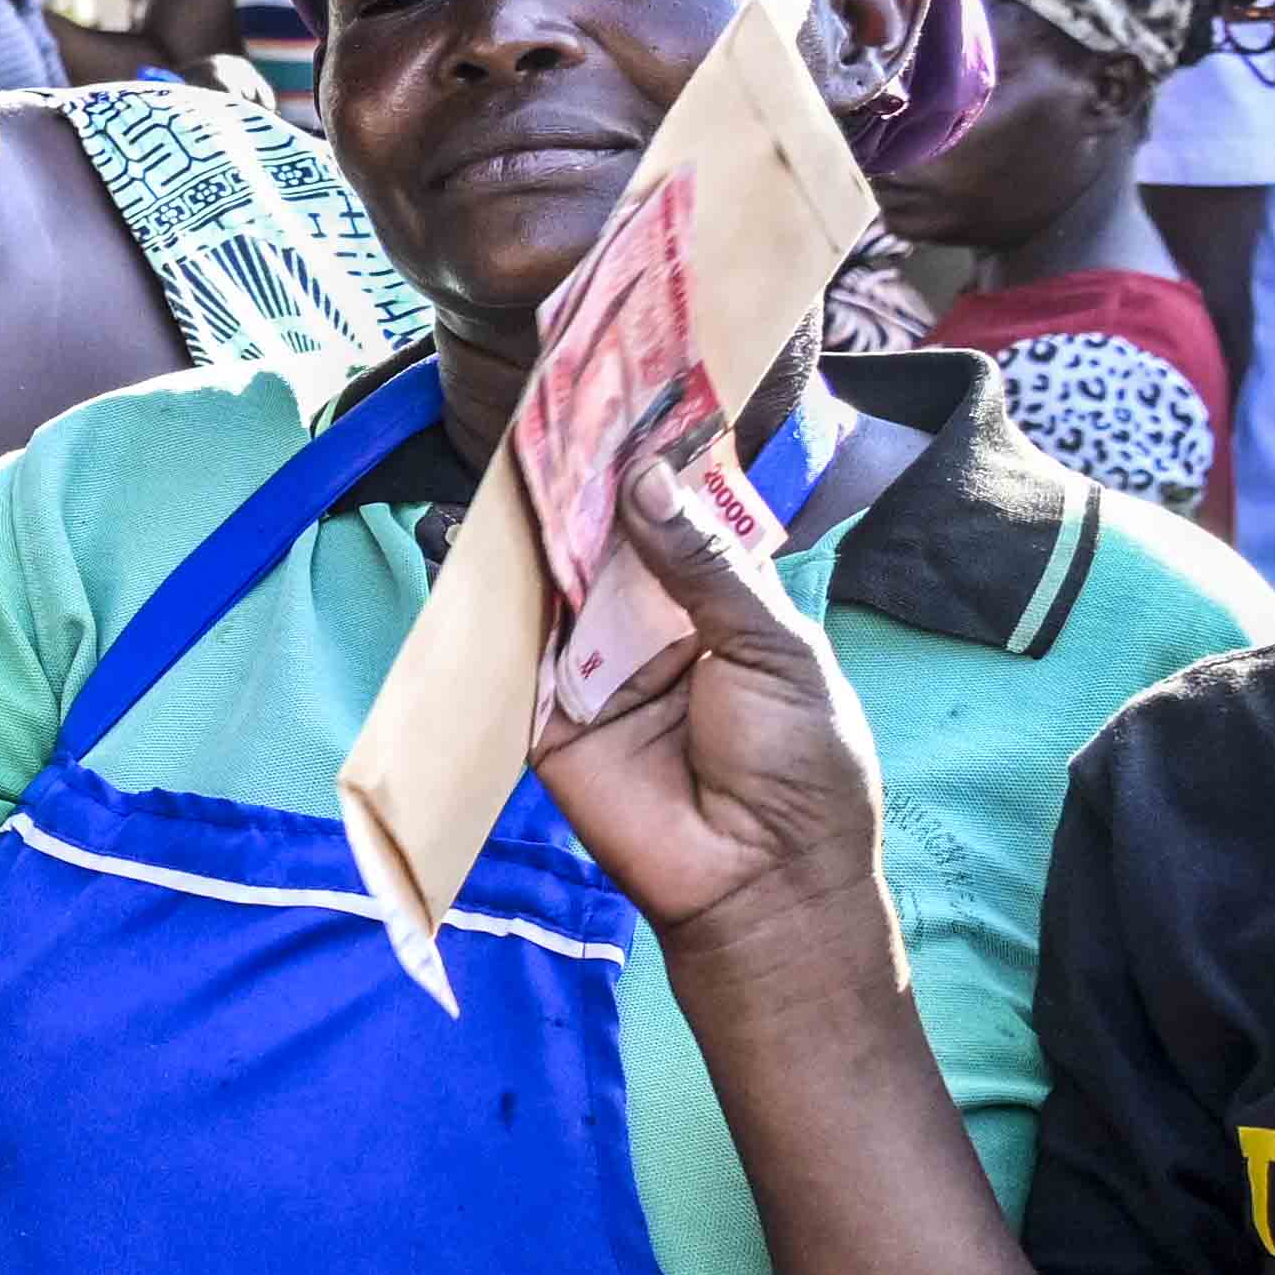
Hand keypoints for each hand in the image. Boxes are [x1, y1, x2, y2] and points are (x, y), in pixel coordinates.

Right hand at [525, 397, 902, 968]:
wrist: (757, 884)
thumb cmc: (800, 766)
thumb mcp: (774, 647)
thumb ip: (701, 566)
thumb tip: (642, 479)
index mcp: (719, 606)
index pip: (674, 520)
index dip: (651, 465)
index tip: (624, 390)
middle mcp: (652, 627)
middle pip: (605, 542)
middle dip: (583, 482)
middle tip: (554, 400)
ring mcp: (595, 669)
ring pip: (556, 585)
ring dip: (536, 527)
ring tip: (513, 448)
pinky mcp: (546, 716)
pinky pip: (514, 651)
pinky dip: (491, 600)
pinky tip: (474, 539)